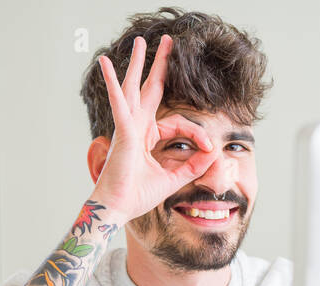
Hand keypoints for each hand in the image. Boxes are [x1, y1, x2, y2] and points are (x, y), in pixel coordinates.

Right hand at [88, 34, 217, 221]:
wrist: (118, 208)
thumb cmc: (137, 196)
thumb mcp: (173, 179)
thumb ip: (192, 167)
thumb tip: (213, 154)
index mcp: (146, 137)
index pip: (177, 122)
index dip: (197, 132)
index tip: (210, 148)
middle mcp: (136, 127)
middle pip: (150, 90)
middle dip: (160, 66)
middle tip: (168, 43)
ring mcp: (127, 127)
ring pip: (133, 88)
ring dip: (138, 64)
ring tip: (141, 42)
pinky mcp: (122, 131)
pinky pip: (120, 103)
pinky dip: (112, 83)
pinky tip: (106, 64)